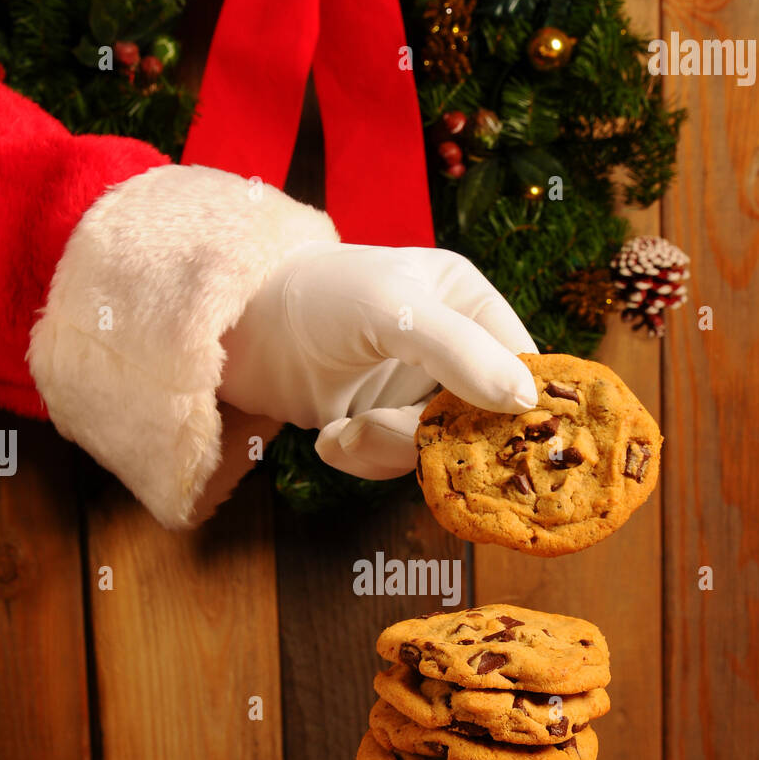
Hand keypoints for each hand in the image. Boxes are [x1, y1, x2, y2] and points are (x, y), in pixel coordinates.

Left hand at [219, 242, 537, 478]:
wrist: (234, 328)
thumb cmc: (315, 295)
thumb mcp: (392, 310)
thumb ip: (459, 351)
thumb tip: (524, 400)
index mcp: (469, 304)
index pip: (523, 365)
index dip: (518, 407)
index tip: (503, 443)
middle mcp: (452, 349)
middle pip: (482, 419)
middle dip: (432, 437)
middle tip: (379, 430)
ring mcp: (416, 392)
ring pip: (438, 449)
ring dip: (386, 451)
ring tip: (342, 430)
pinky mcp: (381, 425)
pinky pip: (397, 465)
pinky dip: (361, 459)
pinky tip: (328, 436)